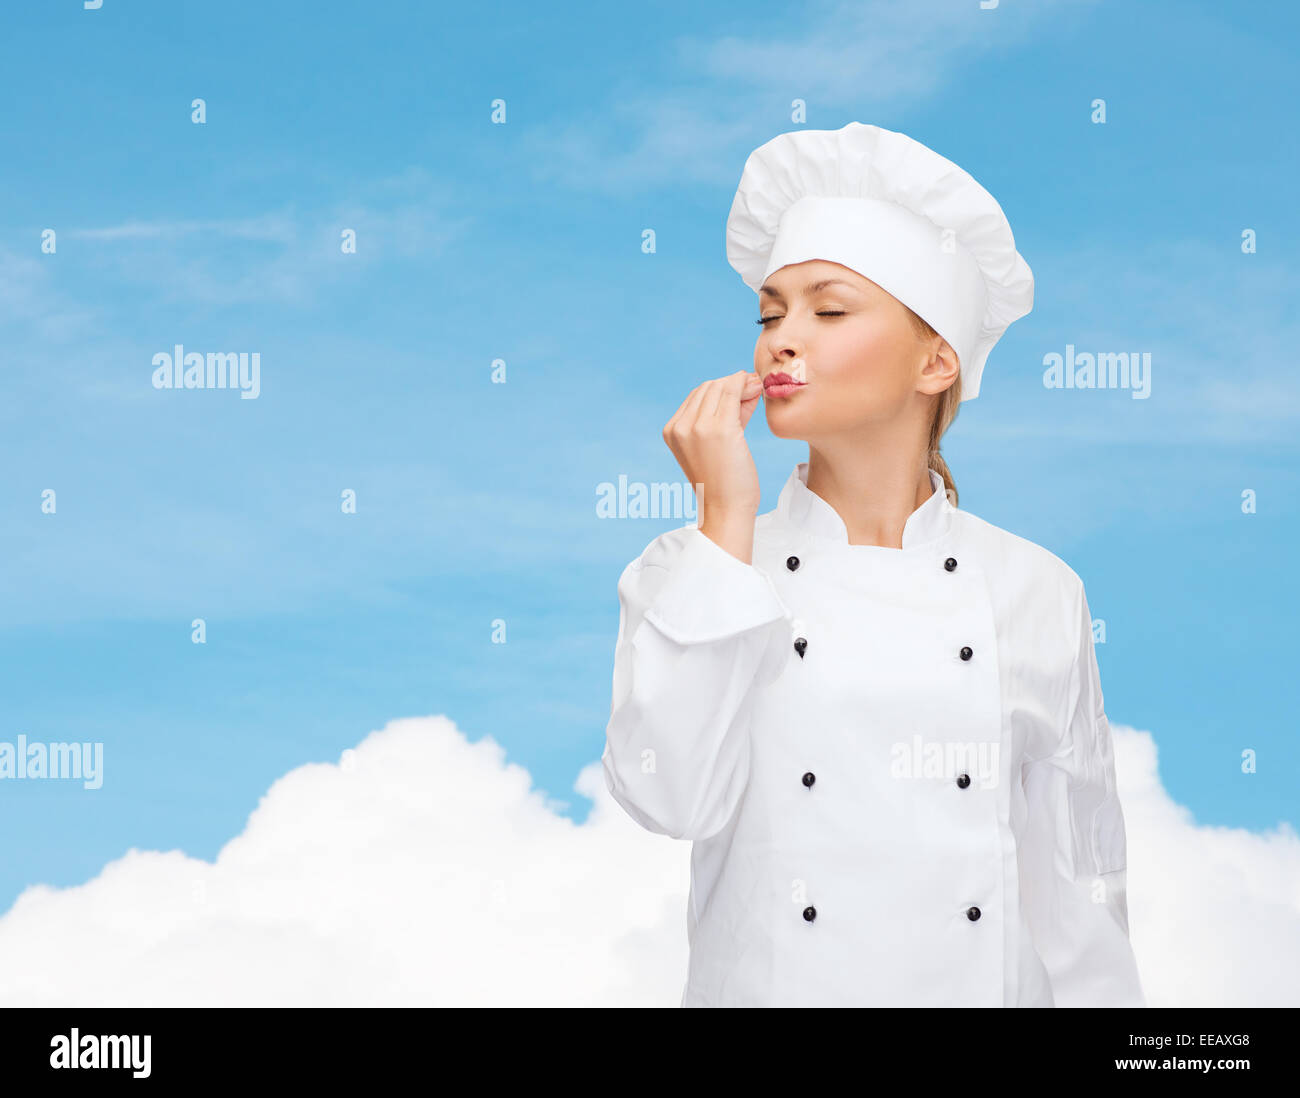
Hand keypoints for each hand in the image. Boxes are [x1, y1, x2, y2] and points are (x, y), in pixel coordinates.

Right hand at [663, 370, 763, 559]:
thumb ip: (724, 416)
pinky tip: (757, 388)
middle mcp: (679, 427)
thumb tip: (744, 386)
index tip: (743, 390)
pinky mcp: (718, 429)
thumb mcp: (715, 445)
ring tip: (757, 388)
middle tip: (753, 386)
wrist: (726, 510)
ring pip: (720, 387)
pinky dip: (745, 385)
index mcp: (671, 431)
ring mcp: (697, 427)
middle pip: (707, 388)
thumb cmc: (724, 482)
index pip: (696, 396)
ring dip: (741, 383)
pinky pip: (732, 392)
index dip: (721, 388)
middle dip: (732, 383)